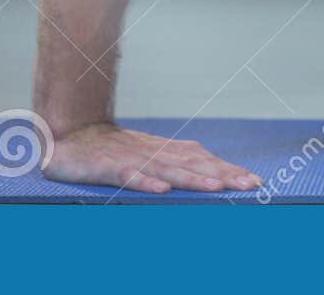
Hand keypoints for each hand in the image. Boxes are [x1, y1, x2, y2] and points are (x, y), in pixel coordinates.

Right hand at [41, 121, 262, 193]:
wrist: (68, 133)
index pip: (202, 161)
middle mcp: (153, 153)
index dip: (228, 170)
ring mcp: (130, 159)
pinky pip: (127, 176)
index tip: (255, 181)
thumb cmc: (112, 149)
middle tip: (249, 185)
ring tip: (217, 188)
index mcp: (164, 151)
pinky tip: (162, 190)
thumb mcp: (148, 155)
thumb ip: (176, 162)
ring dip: (193, 180)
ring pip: (166, 170)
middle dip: (223, 175)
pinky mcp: (105, 167)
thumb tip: (212, 170)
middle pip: (192, 165)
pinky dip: (145, 182)